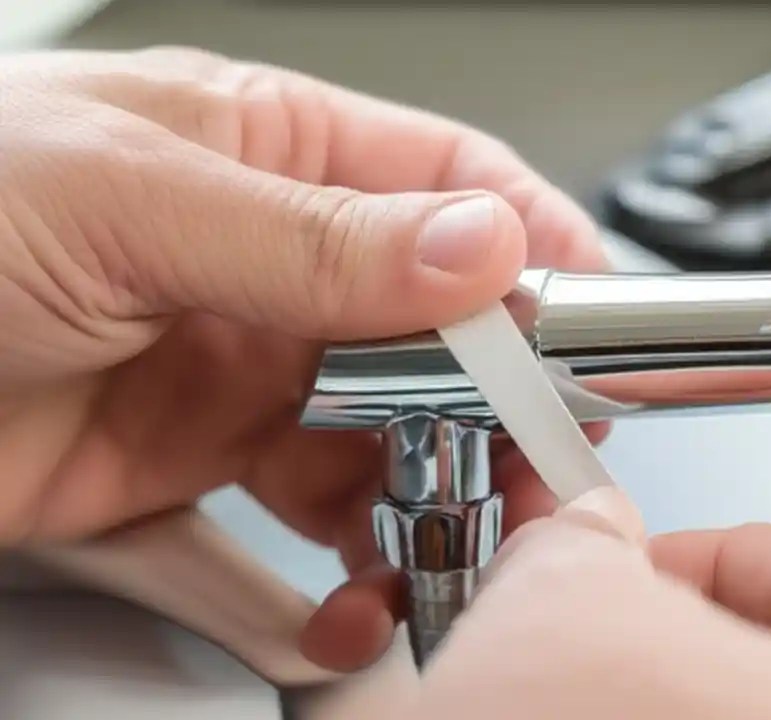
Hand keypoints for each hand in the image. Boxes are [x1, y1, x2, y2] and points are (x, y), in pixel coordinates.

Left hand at [0, 47, 602, 660]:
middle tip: (534, 467)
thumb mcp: (124, 197)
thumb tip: (480, 247)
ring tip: (449, 546)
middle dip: (495, 402)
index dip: (530, 248)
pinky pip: (285, 536)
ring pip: (379, 441)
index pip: (445, 185)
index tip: (589, 323)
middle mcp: (261, 264)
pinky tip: (342, 605)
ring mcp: (228, 373)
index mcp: (261, 151)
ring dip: (424, 501)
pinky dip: (323, 587)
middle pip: (433, 331)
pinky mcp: (178, 473)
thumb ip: (313, 235)